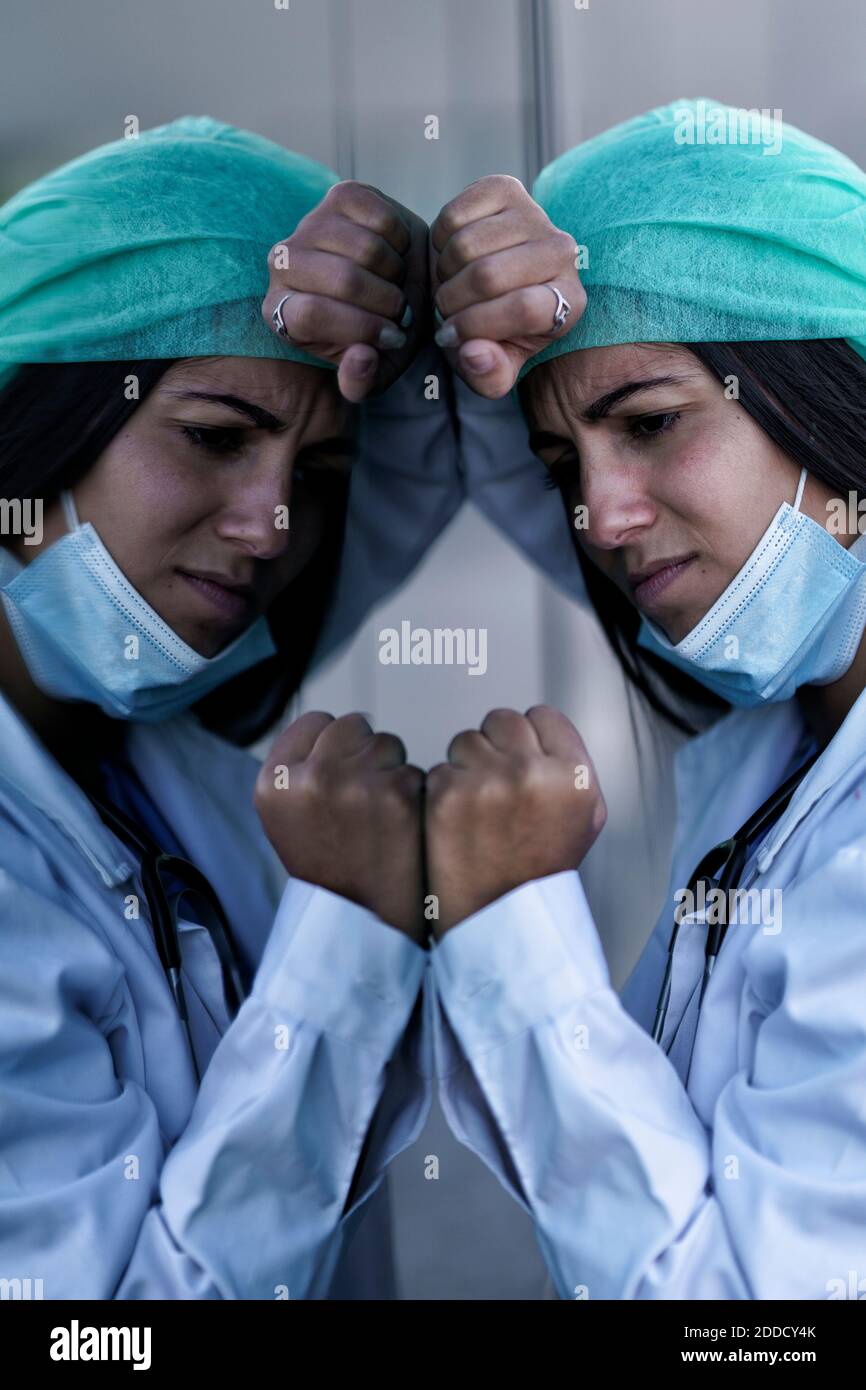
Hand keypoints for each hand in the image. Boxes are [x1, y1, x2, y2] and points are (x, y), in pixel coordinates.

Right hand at [253, 711, 425, 941]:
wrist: (360, 923)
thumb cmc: (328, 868)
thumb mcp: (285, 817)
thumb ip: (300, 767)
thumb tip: (332, 728)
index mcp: (273, 782)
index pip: (314, 722)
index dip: (331, 747)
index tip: (336, 780)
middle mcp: (309, 777)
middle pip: (352, 726)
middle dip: (362, 753)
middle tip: (361, 801)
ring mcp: (355, 783)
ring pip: (387, 743)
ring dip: (390, 770)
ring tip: (378, 817)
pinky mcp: (397, 794)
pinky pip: (413, 771)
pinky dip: (413, 795)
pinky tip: (399, 828)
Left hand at [261, 181, 430, 402]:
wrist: (405, 287)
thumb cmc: (383, 334)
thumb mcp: (374, 372)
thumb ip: (360, 383)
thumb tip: (361, 359)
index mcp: (280, 311)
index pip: (311, 314)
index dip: (360, 328)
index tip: (392, 337)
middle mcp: (283, 263)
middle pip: (342, 280)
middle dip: (386, 302)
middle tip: (400, 312)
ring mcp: (310, 224)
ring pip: (366, 248)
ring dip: (396, 273)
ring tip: (395, 284)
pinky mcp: (340, 195)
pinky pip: (381, 218)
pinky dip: (401, 240)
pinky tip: (395, 253)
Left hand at [425, 706, 605, 934]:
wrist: (498, 919)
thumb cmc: (539, 873)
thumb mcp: (586, 819)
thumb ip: (572, 768)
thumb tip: (547, 731)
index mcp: (575, 777)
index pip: (544, 717)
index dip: (531, 738)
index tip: (524, 761)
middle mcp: (533, 773)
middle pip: (503, 720)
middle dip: (498, 747)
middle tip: (498, 786)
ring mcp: (487, 782)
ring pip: (466, 740)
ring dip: (467, 766)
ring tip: (479, 808)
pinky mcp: (446, 795)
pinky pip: (439, 768)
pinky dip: (443, 791)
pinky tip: (457, 821)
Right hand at [429, 175, 586, 398]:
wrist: (485, 284)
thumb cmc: (491, 331)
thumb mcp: (492, 367)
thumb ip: (488, 376)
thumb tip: (474, 353)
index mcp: (570, 302)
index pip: (524, 307)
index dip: (476, 326)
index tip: (451, 336)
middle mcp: (563, 252)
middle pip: (489, 275)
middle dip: (452, 300)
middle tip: (446, 309)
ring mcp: (535, 215)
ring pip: (466, 245)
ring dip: (443, 271)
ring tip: (450, 283)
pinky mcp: (505, 187)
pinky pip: (454, 214)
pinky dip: (439, 239)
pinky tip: (451, 254)